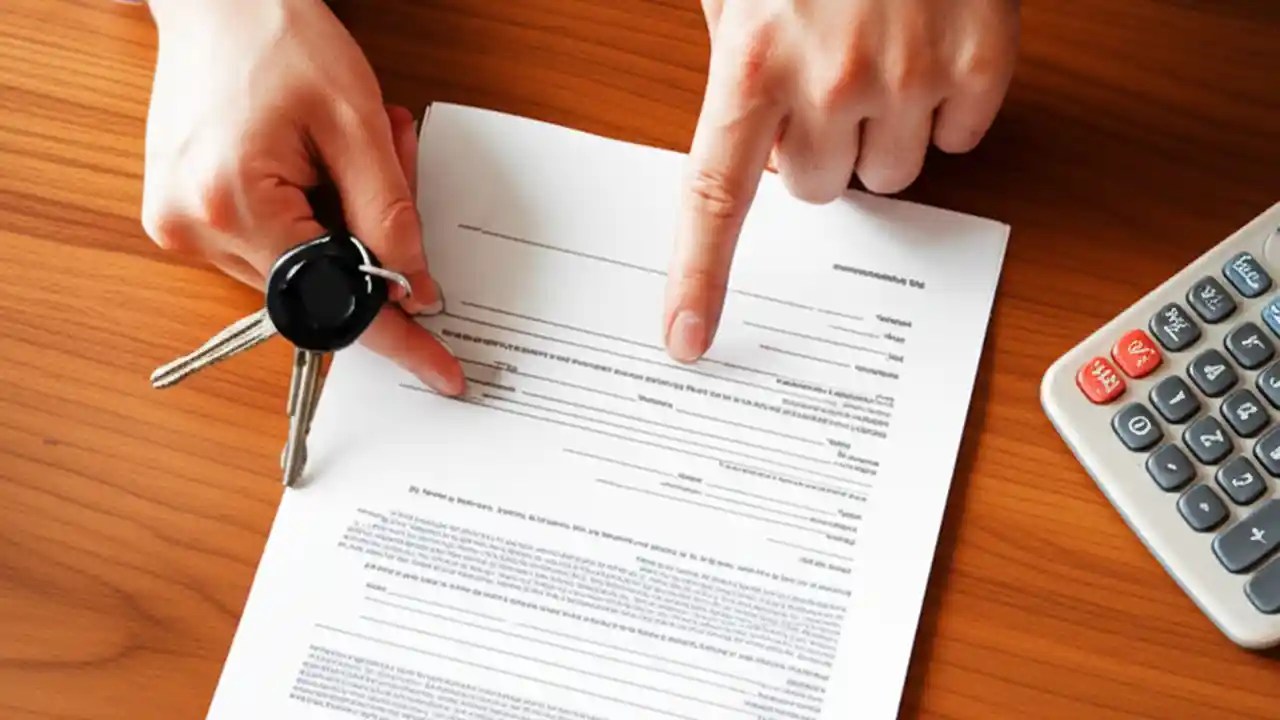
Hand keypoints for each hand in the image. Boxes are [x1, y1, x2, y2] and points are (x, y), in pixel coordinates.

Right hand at [140, 0, 463, 393]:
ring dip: (343, 220)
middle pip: (320, 282)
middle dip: (372, 239)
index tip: (441, 370)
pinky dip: (313, 213)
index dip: (396, 339)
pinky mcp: (182, 216)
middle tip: (394, 157)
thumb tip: (416, 292)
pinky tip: (319, 158)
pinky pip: (269, 244)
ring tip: (346, 146)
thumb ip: (392, 218)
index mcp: (234, 205)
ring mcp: (180, 227)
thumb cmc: (280, 39)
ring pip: (298, 265)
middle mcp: (194, 230)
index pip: (334, 304)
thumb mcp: (358, 124)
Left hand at [664, 0, 1019, 361]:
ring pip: (891, 174)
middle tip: (822, 85)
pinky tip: (929, 46)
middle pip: (814, 189)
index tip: (686, 338)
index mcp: (753, 62)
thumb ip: (736, 67)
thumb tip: (745, 146)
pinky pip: (961, 138)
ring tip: (879, 57)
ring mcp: (913, 74)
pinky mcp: (983, 62)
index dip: (699, 276)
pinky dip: (946, 105)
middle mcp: (831, 80)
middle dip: (813, 151)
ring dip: (880, 132)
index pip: (717, 196)